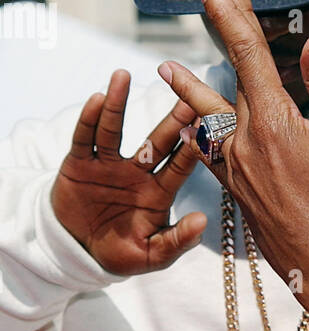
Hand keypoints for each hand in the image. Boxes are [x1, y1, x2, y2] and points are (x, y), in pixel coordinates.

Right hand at [50, 70, 206, 274]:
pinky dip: (89, 120)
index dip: (195, 145)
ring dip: (119, 104)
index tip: (210, 124)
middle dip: (172, 117)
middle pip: (157, 139)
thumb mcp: (151, 255)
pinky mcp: (80, 164)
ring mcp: (109, 165)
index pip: (181, 164)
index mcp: (160, 191)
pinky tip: (96, 99)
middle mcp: (138, 172)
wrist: (77, 252)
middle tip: (187, 90)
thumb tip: (203, 223)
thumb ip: (176, 241)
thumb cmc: (120, 253)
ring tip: (123, 75)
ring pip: (115, 130)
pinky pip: (84, 139)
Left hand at [158, 0, 308, 307]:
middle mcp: (246, 145)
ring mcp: (238, 172)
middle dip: (221, 31)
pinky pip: (211, 154)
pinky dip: (199, 133)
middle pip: (227, 75)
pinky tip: (192, 132)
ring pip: (207, 117)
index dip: (233, 13)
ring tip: (164, 69)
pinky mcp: (239, 195)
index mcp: (274, 125)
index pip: (248, 54)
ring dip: (189, 89)